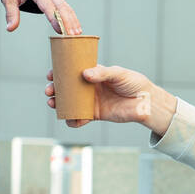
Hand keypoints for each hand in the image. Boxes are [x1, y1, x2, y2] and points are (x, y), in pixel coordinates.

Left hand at [3, 0, 80, 34]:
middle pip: (61, 6)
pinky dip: (72, 18)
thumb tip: (10, 28)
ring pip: (66, 7)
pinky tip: (76, 28)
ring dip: (72, 20)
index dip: (54, 18)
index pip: (47, 5)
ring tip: (77, 34)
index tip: (59, 30)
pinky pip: (67, 7)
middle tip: (71, 35)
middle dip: (67, 21)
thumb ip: (11, 13)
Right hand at [45, 64, 177, 130]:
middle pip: (66, 89)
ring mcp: (91, 101)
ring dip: (59, 104)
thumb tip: (85, 74)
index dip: (59, 73)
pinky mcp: (95, 115)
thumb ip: (102, 73)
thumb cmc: (134, 83)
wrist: (145, 101)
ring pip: (70, 103)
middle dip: (54, 90)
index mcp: (92, 74)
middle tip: (49, 91)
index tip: (50, 74)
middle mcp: (89, 88)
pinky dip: (73, 120)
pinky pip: (80, 119)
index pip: (71, 72)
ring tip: (52, 103)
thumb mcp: (118, 74)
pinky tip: (68, 119)